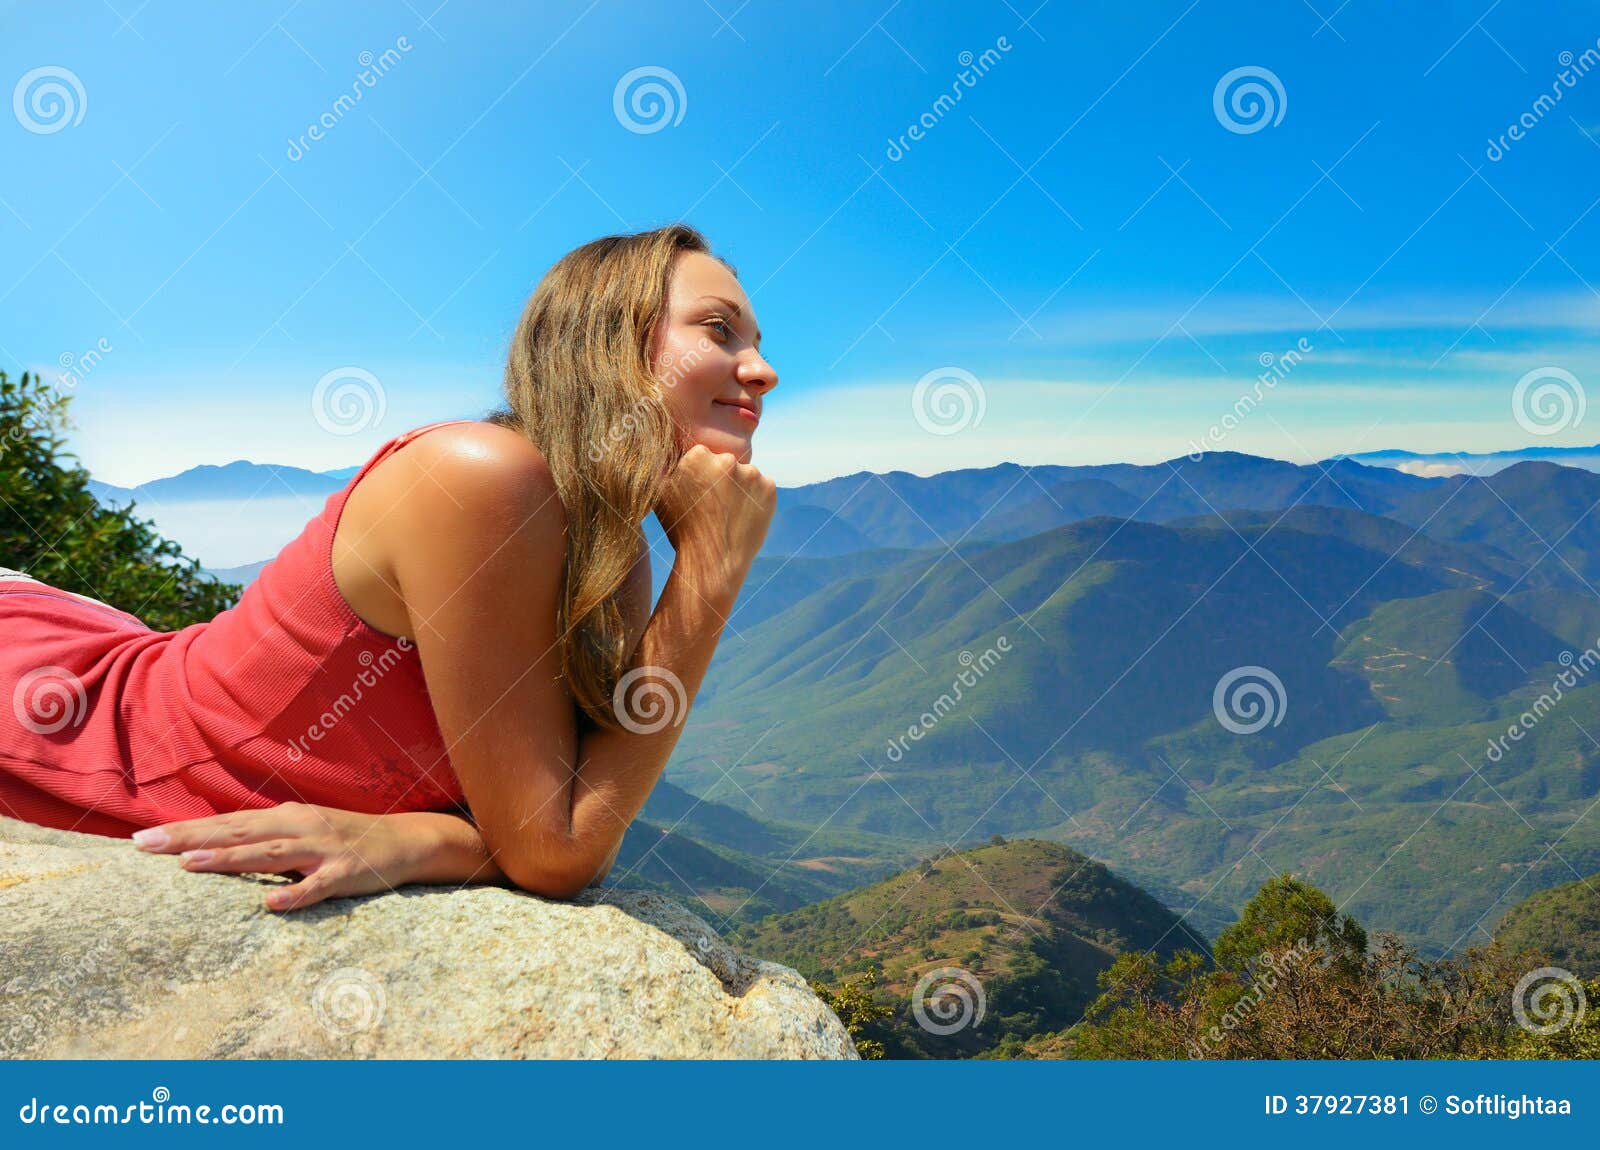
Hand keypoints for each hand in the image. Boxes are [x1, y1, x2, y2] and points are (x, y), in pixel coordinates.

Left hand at [129, 801, 426, 911]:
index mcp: (285, 816)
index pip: (226, 821)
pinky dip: (294, 894)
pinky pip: (317, 886)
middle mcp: (299, 827)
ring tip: (190, 863)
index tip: (142, 837)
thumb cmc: (346, 838)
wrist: (405, 840)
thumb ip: (264, 833)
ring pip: (269, 854)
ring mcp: (321, 850)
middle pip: (238, 832)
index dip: (185, 829)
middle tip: (145, 844)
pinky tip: (271, 903)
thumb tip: (216, 840)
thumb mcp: (303, 827)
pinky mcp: (345, 873)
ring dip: (229, 858)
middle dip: (190, 837)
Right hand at [654, 444, 776, 593]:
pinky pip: (761, 487)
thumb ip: (664, 468)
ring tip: (728, 514)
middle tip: (714, 505)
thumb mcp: (660, 495)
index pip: (701, 455)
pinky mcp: (770, 488)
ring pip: (744, 475)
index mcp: (698, 455)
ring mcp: (752, 473)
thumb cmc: (681, 530)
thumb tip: (660, 448)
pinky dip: (755, 498)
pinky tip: (743, 515)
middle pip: (724, 463)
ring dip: (739, 488)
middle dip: (720, 479)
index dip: (699, 476)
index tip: (697, 494)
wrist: (712, 562)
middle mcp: (727, 459)